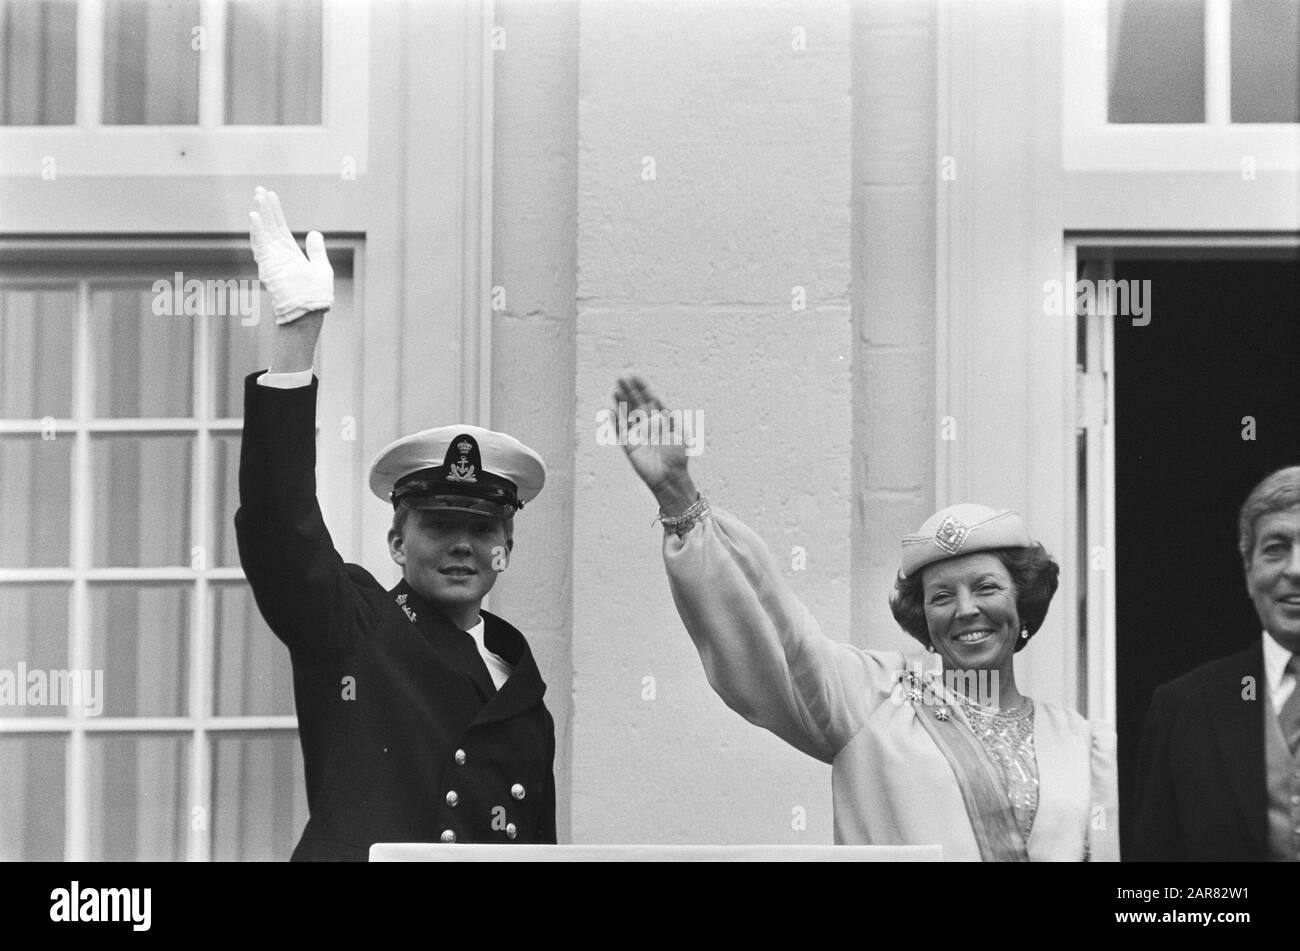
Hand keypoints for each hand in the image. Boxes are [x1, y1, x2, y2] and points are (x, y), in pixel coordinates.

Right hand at [248, 186, 333, 324]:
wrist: (309, 311)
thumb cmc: (315, 296)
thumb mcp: (321, 267)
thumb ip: (317, 251)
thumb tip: (314, 233)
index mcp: (290, 254)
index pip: (280, 228)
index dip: (276, 212)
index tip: (271, 196)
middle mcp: (278, 255)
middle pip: (270, 226)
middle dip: (265, 208)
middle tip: (259, 189)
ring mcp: (272, 260)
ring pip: (264, 232)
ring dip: (260, 214)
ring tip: (257, 196)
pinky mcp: (269, 265)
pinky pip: (261, 245)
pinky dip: (257, 230)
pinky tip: (254, 215)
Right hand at [613, 375, 696, 512]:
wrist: (671, 477)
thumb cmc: (677, 456)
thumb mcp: (677, 433)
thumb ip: (667, 417)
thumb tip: (657, 401)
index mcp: (659, 420)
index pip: (649, 399)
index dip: (642, 388)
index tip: (635, 376)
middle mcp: (647, 425)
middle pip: (635, 404)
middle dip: (629, 391)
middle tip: (621, 377)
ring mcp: (637, 435)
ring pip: (627, 415)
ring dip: (621, 402)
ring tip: (615, 389)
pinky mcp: (629, 446)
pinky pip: (621, 432)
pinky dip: (616, 421)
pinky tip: (611, 410)